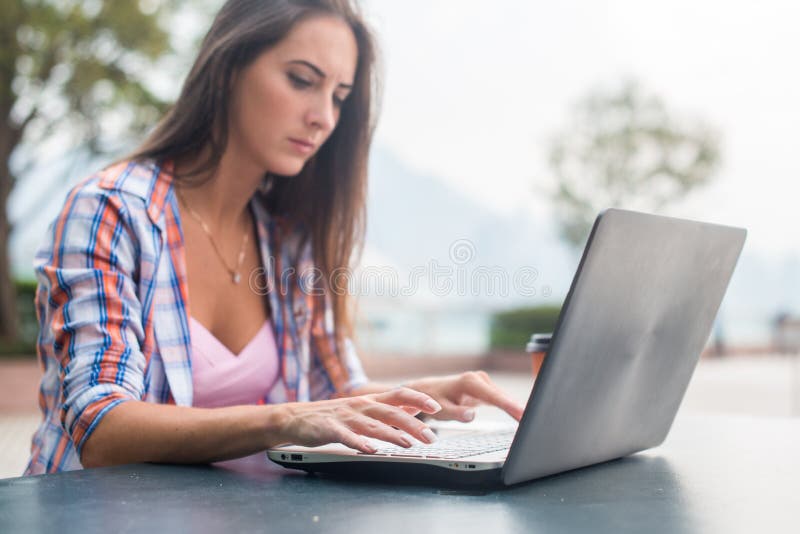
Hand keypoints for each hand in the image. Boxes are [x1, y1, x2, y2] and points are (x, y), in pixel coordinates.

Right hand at [274, 388, 441, 452]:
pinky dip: (359, 443)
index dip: (418, 399)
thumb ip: (389, 408)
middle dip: (414, 424)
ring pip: (373, 425)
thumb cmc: (334, 415)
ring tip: (407, 444)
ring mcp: (346, 417)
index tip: (436, 407)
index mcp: (371, 401)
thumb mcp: (364, 409)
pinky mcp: (331, 429)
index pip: (400, 394)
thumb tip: (415, 408)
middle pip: (392, 412)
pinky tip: (369, 450)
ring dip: (392, 435)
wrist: (297, 418)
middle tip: (431, 437)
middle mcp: (362, 406)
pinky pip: (347, 436)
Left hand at [404, 371, 524, 421]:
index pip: (494, 397)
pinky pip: (501, 399)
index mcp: (470, 382)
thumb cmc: (434, 401)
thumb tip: (472, 415)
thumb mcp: (442, 409)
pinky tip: (520, 417)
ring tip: (531, 422)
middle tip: (536, 423)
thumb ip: (457, 413)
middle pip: (503, 397)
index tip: (523, 414)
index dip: (510, 406)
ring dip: (516, 409)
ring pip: (504, 399)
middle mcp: (479, 378)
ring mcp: (484, 382)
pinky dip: (510, 408)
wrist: (429, 391)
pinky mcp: (486, 389)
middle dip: (518, 409)